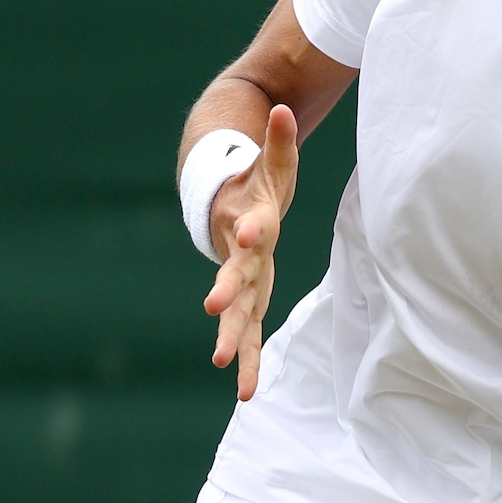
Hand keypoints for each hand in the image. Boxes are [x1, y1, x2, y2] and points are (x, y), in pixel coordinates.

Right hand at [203, 104, 299, 400]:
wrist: (229, 208)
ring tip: (222, 363)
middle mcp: (241, 256)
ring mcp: (242, 282)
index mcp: (249, 221)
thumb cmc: (258, 186)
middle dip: (227, 292)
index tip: (249, 235)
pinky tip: (247, 394)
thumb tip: (286, 107)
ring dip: (232, 337)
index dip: (251, 229)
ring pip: (236, 313)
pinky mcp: (249, 301)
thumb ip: (280, 141)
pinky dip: (249, 363)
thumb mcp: (273, 164)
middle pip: (234, 275)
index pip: (252, 224)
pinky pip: (251, 335)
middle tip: (215, 309)